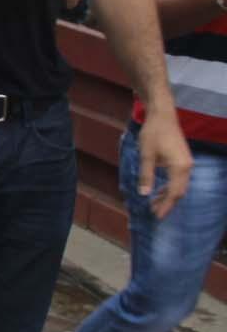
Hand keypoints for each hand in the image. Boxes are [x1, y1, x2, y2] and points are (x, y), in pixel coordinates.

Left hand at [134, 105, 193, 219]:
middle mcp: (187, 167)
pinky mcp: (182, 159)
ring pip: (180, 185)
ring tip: (154, 203)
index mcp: (179, 168)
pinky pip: (178, 178)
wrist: (162, 115)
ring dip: (168, 195)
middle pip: (179, 191)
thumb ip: (146, 175)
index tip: (156, 216)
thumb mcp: (146, 155)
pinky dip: (169, 186)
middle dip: (167, 203)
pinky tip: (159, 190)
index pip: (173, 193)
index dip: (165, 206)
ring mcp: (186, 163)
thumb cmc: (153, 133)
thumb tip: (144, 194)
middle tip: (154, 213)